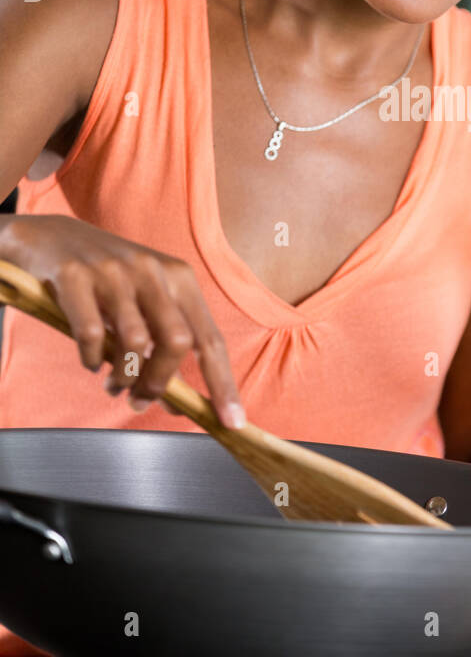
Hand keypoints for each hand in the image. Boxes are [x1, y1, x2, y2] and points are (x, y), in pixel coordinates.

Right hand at [3, 214, 244, 427]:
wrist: (53, 235)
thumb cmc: (106, 278)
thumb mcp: (144, 302)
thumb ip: (163, 346)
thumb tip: (177, 403)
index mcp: (180, 278)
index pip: (211, 339)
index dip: (223, 383)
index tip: (232, 421)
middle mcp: (152, 270)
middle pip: (178, 342)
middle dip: (161, 384)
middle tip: (140, 401)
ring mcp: (114, 271)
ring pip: (136, 342)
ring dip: (123, 377)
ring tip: (113, 383)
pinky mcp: (75, 275)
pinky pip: (91, 333)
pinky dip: (91, 359)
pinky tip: (89, 361)